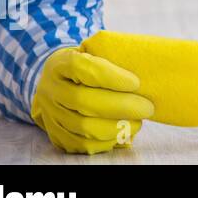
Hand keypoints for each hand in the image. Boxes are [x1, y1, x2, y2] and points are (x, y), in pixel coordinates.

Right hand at [30, 45, 154, 153]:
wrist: (56, 85)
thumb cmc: (85, 66)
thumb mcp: (93, 53)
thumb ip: (111, 58)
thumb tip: (143, 69)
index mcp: (60, 64)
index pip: (81, 67)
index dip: (110, 76)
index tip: (136, 83)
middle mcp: (51, 90)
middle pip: (83, 101)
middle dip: (121, 106)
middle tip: (147, 108)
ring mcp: (51, 115)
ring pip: (82, 126)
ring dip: (116, 127)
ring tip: (138, 123)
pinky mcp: (56, 135)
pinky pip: (81, 144)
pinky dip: (105, 142)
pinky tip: (122, 134)